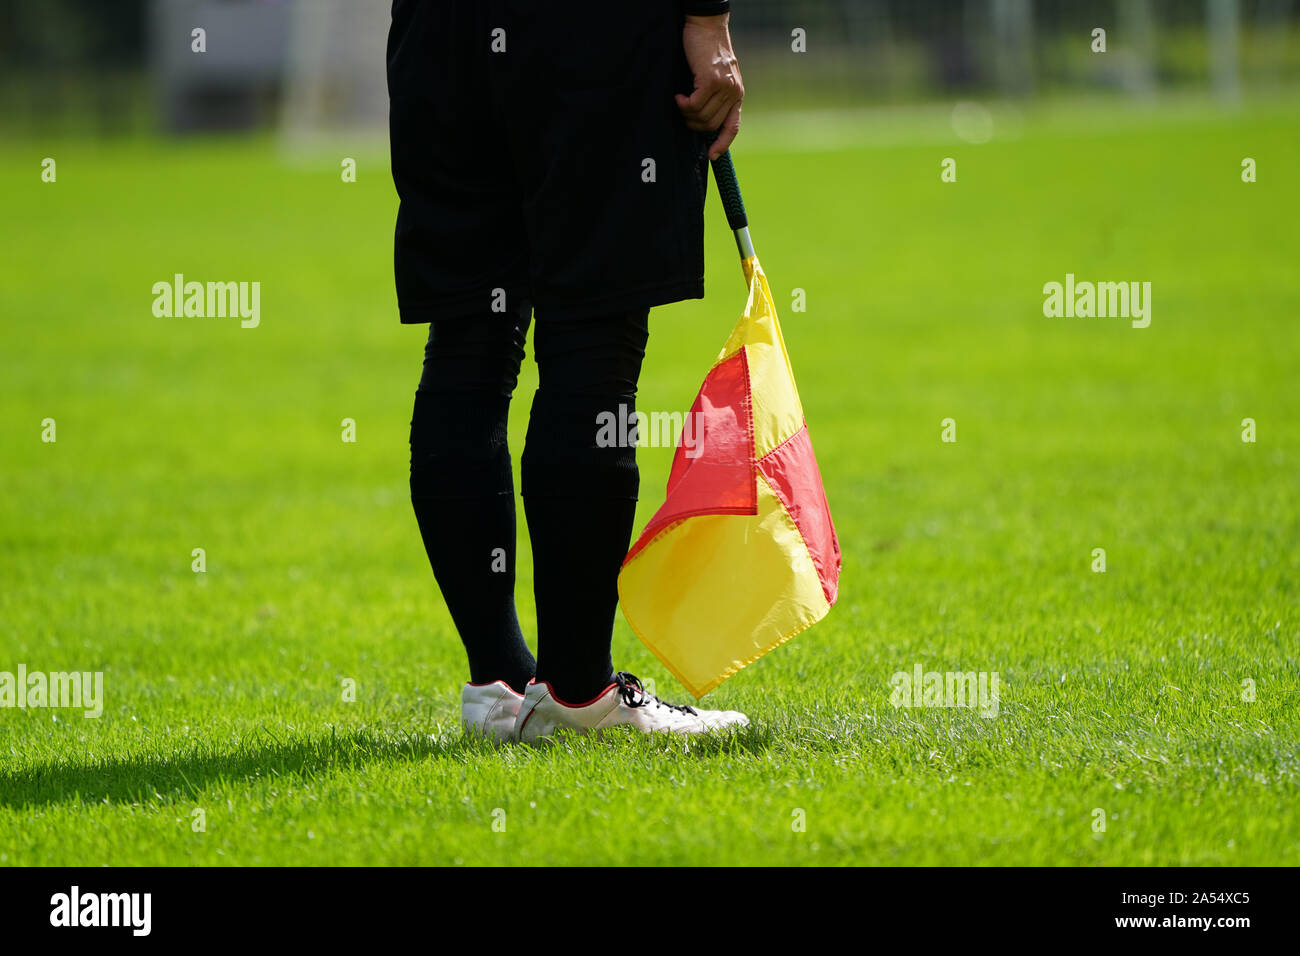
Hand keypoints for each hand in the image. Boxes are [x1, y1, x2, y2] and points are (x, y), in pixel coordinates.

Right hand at [675, 14, 743, 160]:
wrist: (707, 26)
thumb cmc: (707, 50)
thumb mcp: (717, 75)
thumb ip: (715, 95)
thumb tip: (701, 118)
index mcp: (737, 94)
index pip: (732, 126)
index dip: (722, 144)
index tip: (712, 156)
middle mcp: (734, 93)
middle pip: (711, 125)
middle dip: (694, 124)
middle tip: (683, 112)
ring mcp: (724, 88)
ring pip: (701, 117)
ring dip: (686, 113)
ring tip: (680, 101)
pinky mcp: (710, 81)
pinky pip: (694, 105)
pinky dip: (683, 104)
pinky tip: (678, 96)